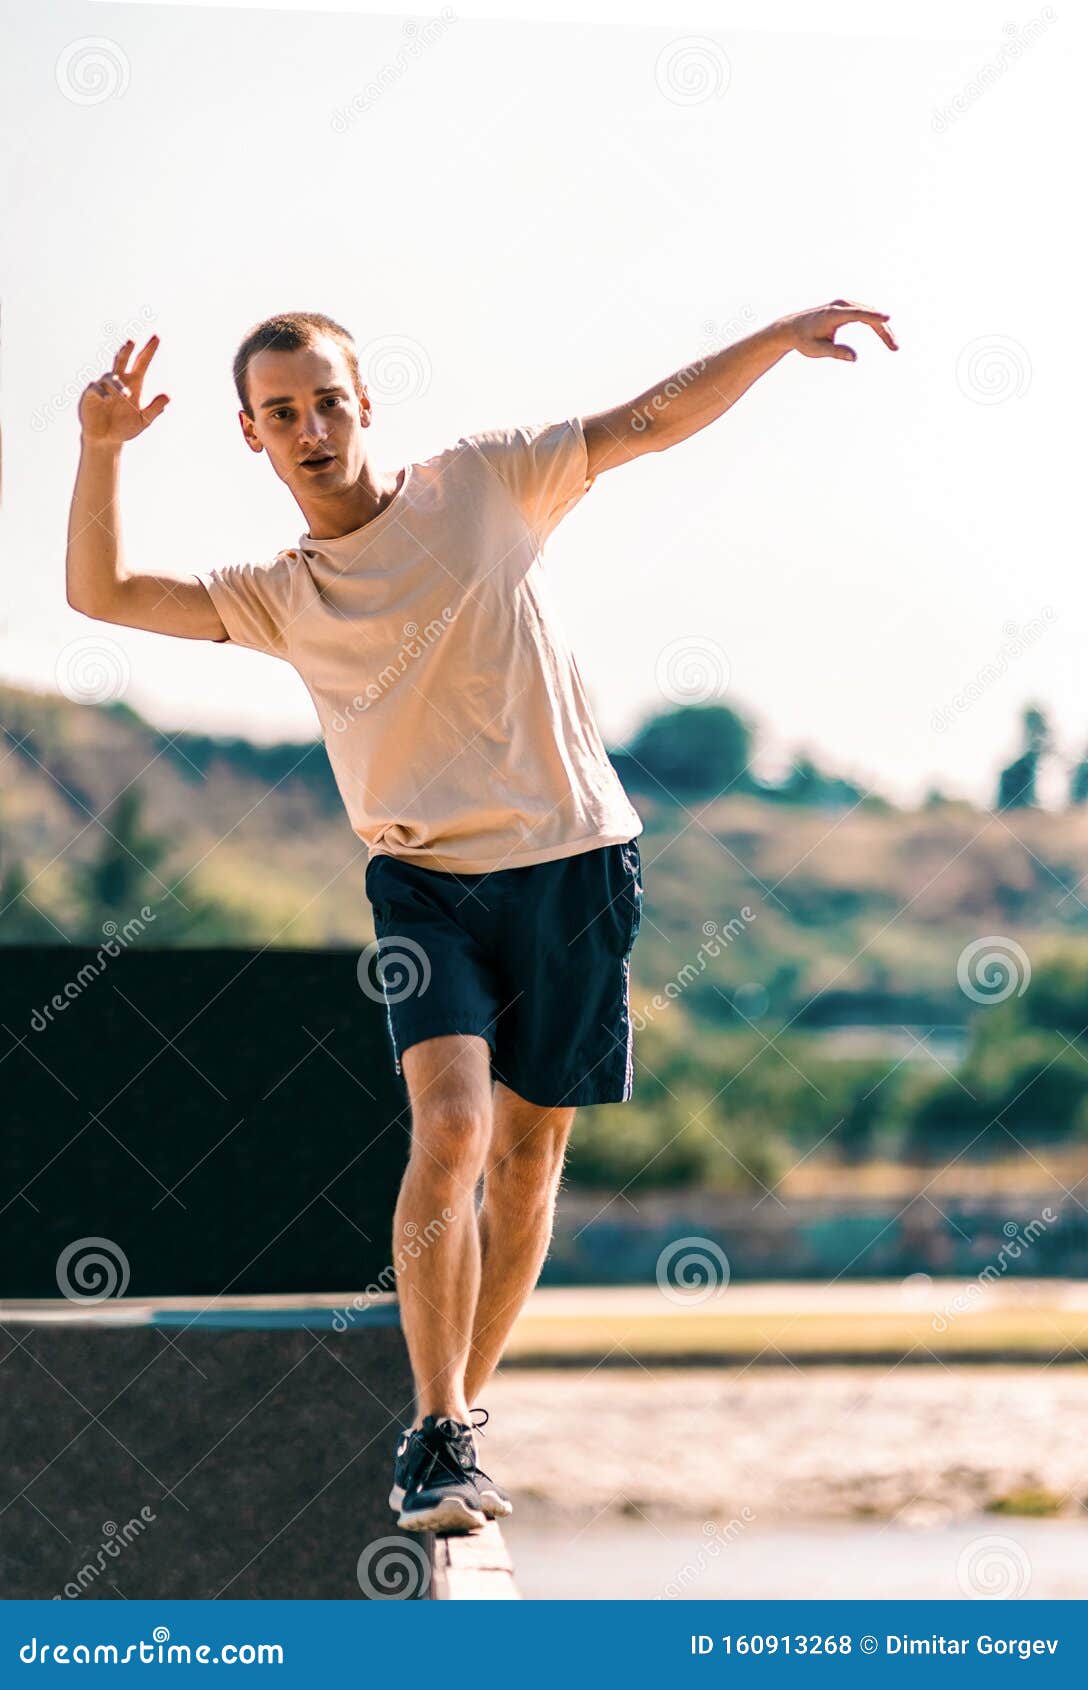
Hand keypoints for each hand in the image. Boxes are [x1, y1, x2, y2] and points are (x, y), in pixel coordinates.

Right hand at [78, 335, 169, 444]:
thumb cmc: (125, 428)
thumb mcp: (144, 420)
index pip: (142, 363)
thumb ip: (155, 409)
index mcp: (134, 384)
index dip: (149, 350)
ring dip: (118, 385)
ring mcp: (104, 386)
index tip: (157, 337)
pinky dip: (102, 392)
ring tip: (126, 395)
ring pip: (110, 377)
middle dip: (127, 350)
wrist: (106, 440)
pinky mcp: (91, 394)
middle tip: (132, 341)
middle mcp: (118, 381)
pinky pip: (96, 389)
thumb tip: (168, 396)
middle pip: (123, 360)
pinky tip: (109, 399)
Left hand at [780, 299, 897, 361]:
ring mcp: (845, 304)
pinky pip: (866, 315)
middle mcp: (841, 305)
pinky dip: (876, 324)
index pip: (858, 314)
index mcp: (833, 314)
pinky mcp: (847, 308)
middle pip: (869, 315)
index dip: (874, 316)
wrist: (792, 328)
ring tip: (893, 346)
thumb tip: (855, 357)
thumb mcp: (816, 350)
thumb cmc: (804, 340)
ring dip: (883, 329)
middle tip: (895, 348)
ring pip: (870, 314)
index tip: (888, 318)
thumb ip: (835, 352)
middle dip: (884, 331)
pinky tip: (884, 336)